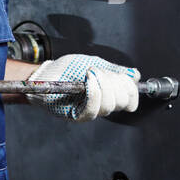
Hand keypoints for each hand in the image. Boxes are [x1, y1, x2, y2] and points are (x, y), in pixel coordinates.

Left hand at [25, 54, 139, 120]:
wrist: (45, 74)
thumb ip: (114, 70)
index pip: (130, 101)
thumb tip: (135, 75)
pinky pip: (93, 109)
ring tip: (89, 72)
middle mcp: (102, 106)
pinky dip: (94, 91)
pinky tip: (88, 79)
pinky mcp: (77, 116)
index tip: (121, 75)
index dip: (130, 87)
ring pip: (110, 105)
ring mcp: (90, 112)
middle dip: (115, 81)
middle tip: (98, 70)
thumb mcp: (95, 63)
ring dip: (103, 83)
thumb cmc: (67, 69)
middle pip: (123, 101)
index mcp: (109, 95)